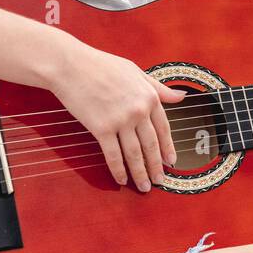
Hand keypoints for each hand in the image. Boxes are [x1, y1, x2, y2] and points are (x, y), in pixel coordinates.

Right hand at [49, 42, 186, 190]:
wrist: (71, 65)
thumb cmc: (101, 65)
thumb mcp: (135, 71)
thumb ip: (158, 88)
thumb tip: (181, 97)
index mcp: (149, 96)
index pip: (164, 129)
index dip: (168, 148)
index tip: (171, 162)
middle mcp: (138, 110)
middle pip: (151, 145)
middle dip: (156, 166)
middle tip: (160, 181)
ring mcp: (121, 120)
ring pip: (134, 154)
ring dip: (140, 173)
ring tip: (144, 187)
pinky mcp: (101, 128)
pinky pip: (113, 155)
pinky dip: (118, 170)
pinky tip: (121, 180)